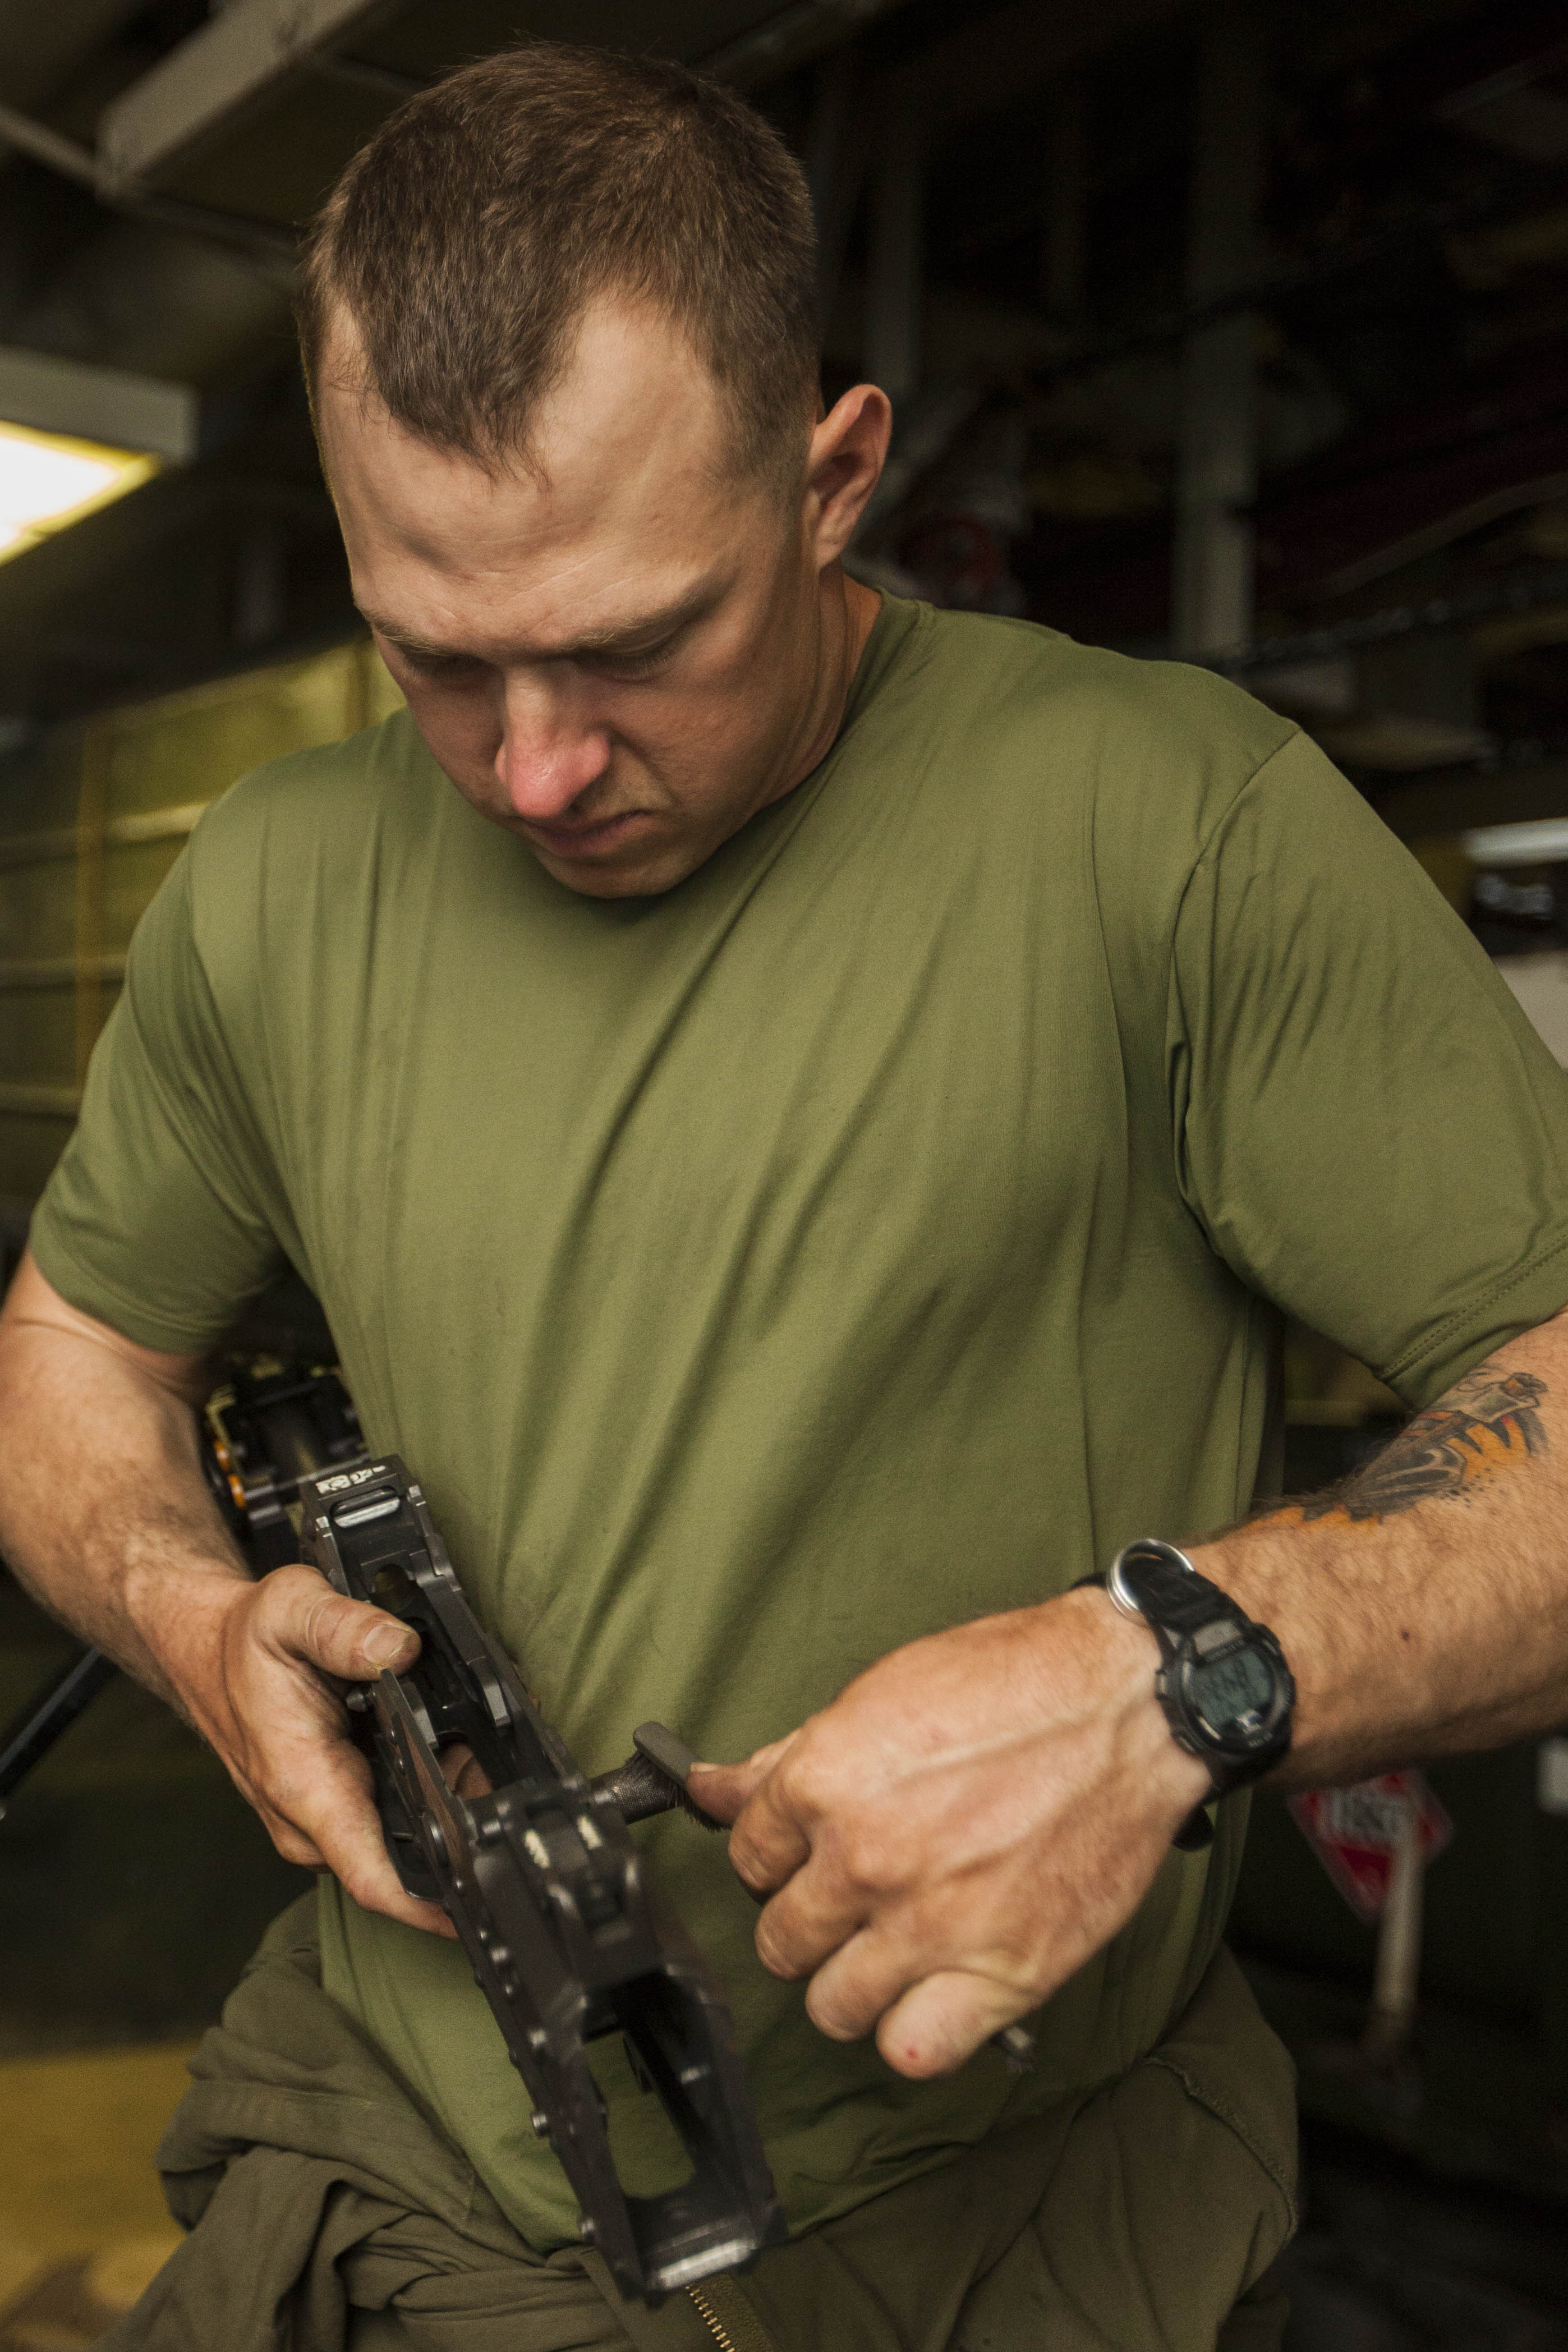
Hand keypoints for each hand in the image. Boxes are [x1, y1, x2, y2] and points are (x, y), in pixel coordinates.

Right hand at [147, 1562, 455, 1935]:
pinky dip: (433, 1785)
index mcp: (305, 1787)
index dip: (433, 1904)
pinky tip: (458, 1748)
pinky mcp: (337, 1806)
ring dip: (455, 1801)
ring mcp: (325, 1820)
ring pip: (410, 1832)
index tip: (489, 1898)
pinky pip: (396, 1812)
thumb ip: (343, 1627)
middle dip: (468, 1828)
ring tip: (492, 1752)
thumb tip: (401, 1648)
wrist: (207, 1653)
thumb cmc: (244, 1640)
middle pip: (410, 1855)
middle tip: (517, 1783)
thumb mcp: (288, 1610)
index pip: (373, 1877)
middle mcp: (314, 1821)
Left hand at [688, 1590, 1210, 2078]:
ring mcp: (933, 1924)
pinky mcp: (1003, 1972)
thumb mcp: (883, 1694)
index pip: (748, 1855)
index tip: (804, 1853)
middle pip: (781, 1938)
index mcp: (827, 1782)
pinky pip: (915, 2050)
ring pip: (832, 2006)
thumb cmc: (1016, 1683)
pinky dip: (915, 2034)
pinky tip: (930, 1994)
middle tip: (850, 1899)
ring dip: (850, 1983)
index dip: (777, 1853)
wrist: (1132, 1705)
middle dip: (807, 1919)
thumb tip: (711, 1788)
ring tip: (885, 1950)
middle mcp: (868, 1860)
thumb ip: (789, 1755)